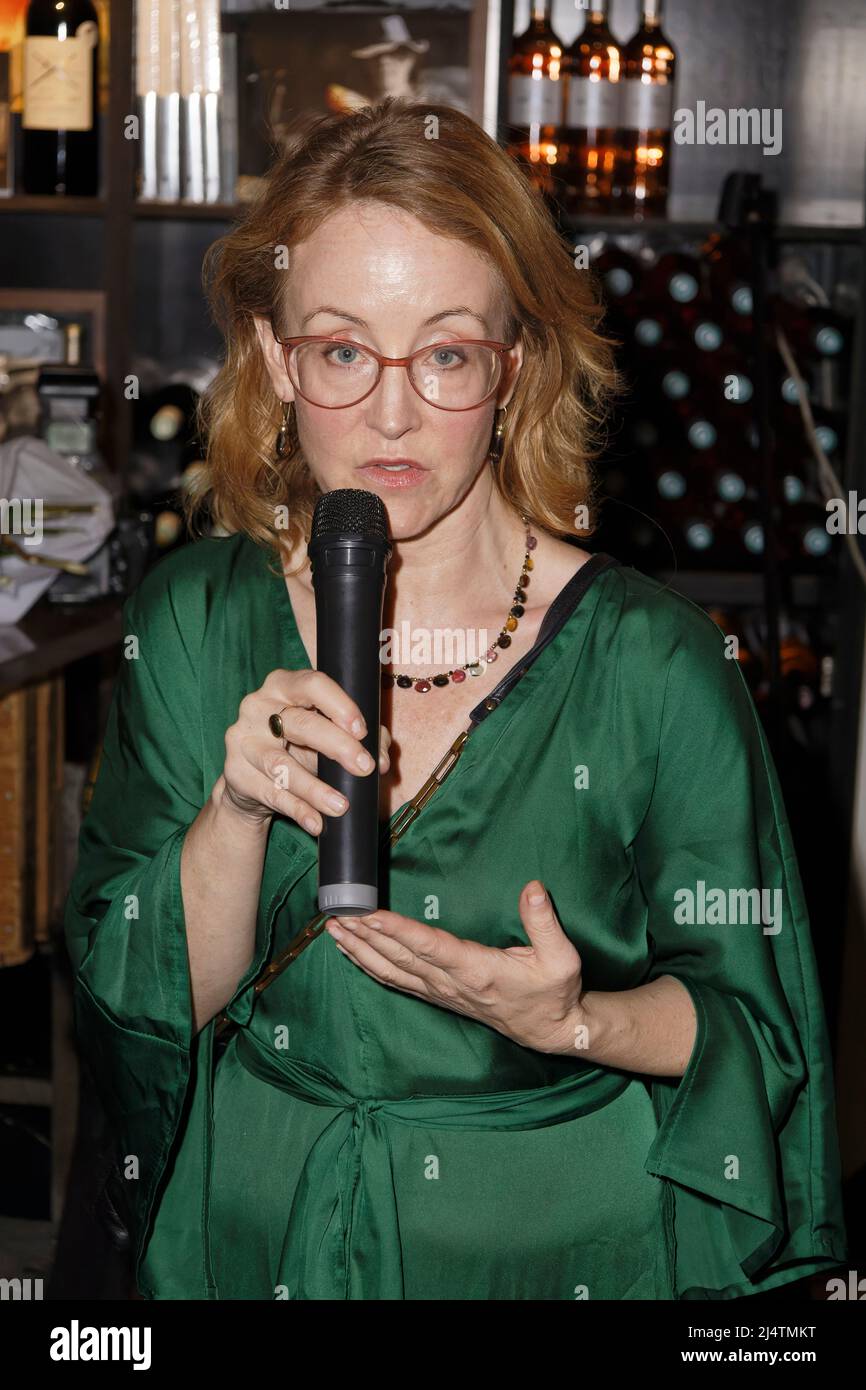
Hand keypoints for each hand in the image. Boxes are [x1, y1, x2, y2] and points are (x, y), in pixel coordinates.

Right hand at [217, 668, 390, 832]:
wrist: (252, 779)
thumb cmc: (299, 746)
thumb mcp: (328, 734)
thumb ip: (360, 737)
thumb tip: (382, 757)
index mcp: (285, 685)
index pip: (313, 683)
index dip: (340, 705)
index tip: (363, 730)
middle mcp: (258, 706)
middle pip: (300, 724)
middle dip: (337, 746)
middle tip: (365, 768)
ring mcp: (243, 740)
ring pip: (281, 765)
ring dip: (315, 788)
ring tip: (342, 806)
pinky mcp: (235, 773)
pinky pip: (270, 793)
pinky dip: (297, 810)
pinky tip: (317, 822)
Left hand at [325, 880, 587, 1055]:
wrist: (550, 1030)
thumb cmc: (554, 992)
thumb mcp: (562, 958)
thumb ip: (544, 923)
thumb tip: (533, 888)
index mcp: (479, 971)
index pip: (431, 948)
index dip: (399, 931)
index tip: (371, 915)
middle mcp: (452, 983)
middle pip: (400, 958)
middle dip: (365, 935)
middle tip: (336, 912)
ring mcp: (441, 992)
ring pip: (391, 971)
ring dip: (360, 950)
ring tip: (333, 928)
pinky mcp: (437, 995)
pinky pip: (396, 981)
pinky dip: (370, 966)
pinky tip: (352, 952)